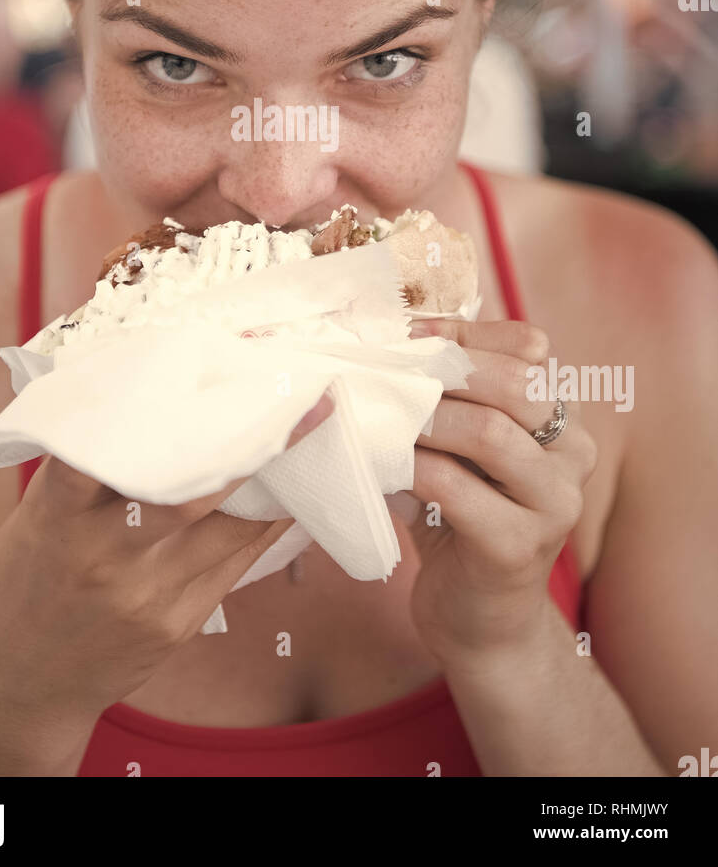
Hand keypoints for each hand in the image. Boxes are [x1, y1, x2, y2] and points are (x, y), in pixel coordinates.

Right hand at [0, 390, 333, 728]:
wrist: (17, 682)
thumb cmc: (25, 580)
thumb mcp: (35, 515)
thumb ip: (84, 467)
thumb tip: (144, 399)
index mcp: (59, 516)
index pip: (103, 451)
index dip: (152, 410)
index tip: (202, 370)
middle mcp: (105, 554)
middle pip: (190, 492)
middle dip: (248, 445)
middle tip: (290, 397)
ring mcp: (146, 595)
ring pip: (229, 529)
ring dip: (274, 482)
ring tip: (307, 434)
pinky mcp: (177, 624)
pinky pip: (236, 565)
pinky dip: (265, 525)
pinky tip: (289, 493)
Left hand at [405, 319, 597, 670]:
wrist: (481, 621)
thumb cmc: (461, 519)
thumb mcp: (462, 449)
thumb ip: (449, 397)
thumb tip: (391, 336)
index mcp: (564, 418)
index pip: (528, 349)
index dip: (466, 332)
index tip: (407, 332)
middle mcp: (573, 454)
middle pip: (515, 383)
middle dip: (444, 369)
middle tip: (387, 368)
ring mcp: (554, 504)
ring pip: (489, 432)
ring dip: (423, 417)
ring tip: (379, 411)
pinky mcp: (518, 548)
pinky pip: (455, 489)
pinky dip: (411, 467)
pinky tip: (381, 463)